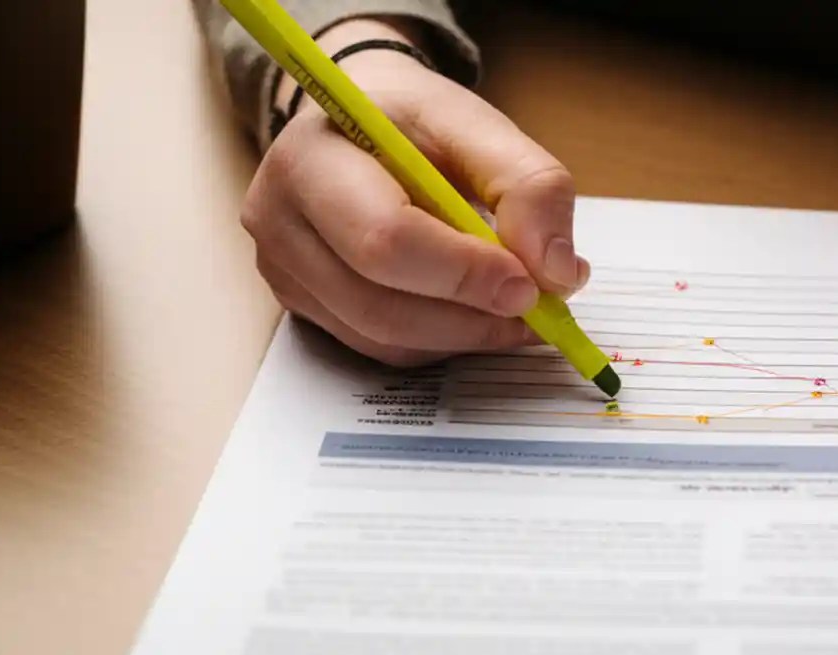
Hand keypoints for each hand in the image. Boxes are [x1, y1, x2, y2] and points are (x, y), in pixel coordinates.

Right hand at [241, 19, 587, 366]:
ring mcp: (283, 270)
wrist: (359, 124)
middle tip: (535, 309)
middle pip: (378, 303)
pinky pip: (378, 348)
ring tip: (517, 312)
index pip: (385, 238)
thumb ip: (529, 186)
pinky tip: (474, 314)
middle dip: (471, 316)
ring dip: (463, 336)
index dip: (463, 273)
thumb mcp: (476, 125)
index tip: (530, 285)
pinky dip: (440, 341)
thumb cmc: (411, 123)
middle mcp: (279, 218)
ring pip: (382, 337)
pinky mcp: (302, 305)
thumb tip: (558, 273)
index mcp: (313, 157)